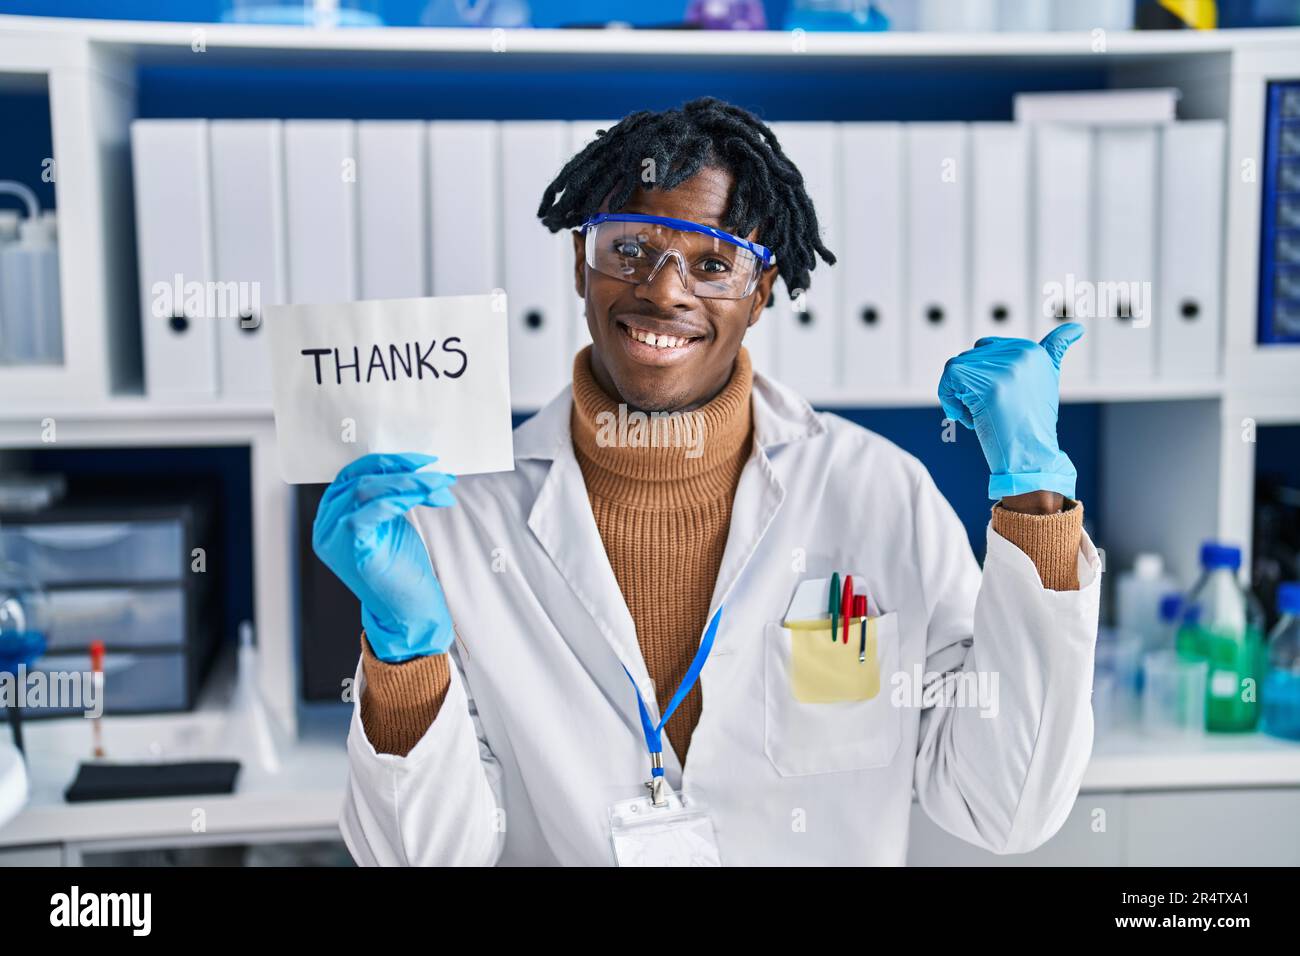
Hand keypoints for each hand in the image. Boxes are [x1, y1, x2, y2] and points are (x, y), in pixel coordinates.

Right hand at [312, 452, 457, 661]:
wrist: (407, 612)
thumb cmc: (400, 569)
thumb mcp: (390, 523)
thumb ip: (385, 496)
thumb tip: (406, 465)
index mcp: (331, 517)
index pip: (353, 474)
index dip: (387, 462)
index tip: (422, 460)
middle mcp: (325, 526)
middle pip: (360, 479)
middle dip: (403, 471)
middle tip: (438, 473)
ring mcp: (332, 538)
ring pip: (367, 490)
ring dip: (410, 483)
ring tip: (440, 486)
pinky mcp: (349, 548)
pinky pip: (371, 509)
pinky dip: (401, 498)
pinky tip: (426, 497)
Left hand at [938, 323, 1082, 500]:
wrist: (1030, 457)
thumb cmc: (1031, 422)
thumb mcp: (1046, 379)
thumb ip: (1054, 350)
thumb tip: (1077, 327)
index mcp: (1033, 350)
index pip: (984, 348)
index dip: (982, 377)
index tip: (999, 399)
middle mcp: (1021, 354)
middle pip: (968, 358)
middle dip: (969, 387)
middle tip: (991, 410)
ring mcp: (1004, 370)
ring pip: (955, 369)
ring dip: (960, 396)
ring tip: (984, 414)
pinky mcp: (986, 385)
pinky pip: (948, 379)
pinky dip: (949, 401)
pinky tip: (969, 419)